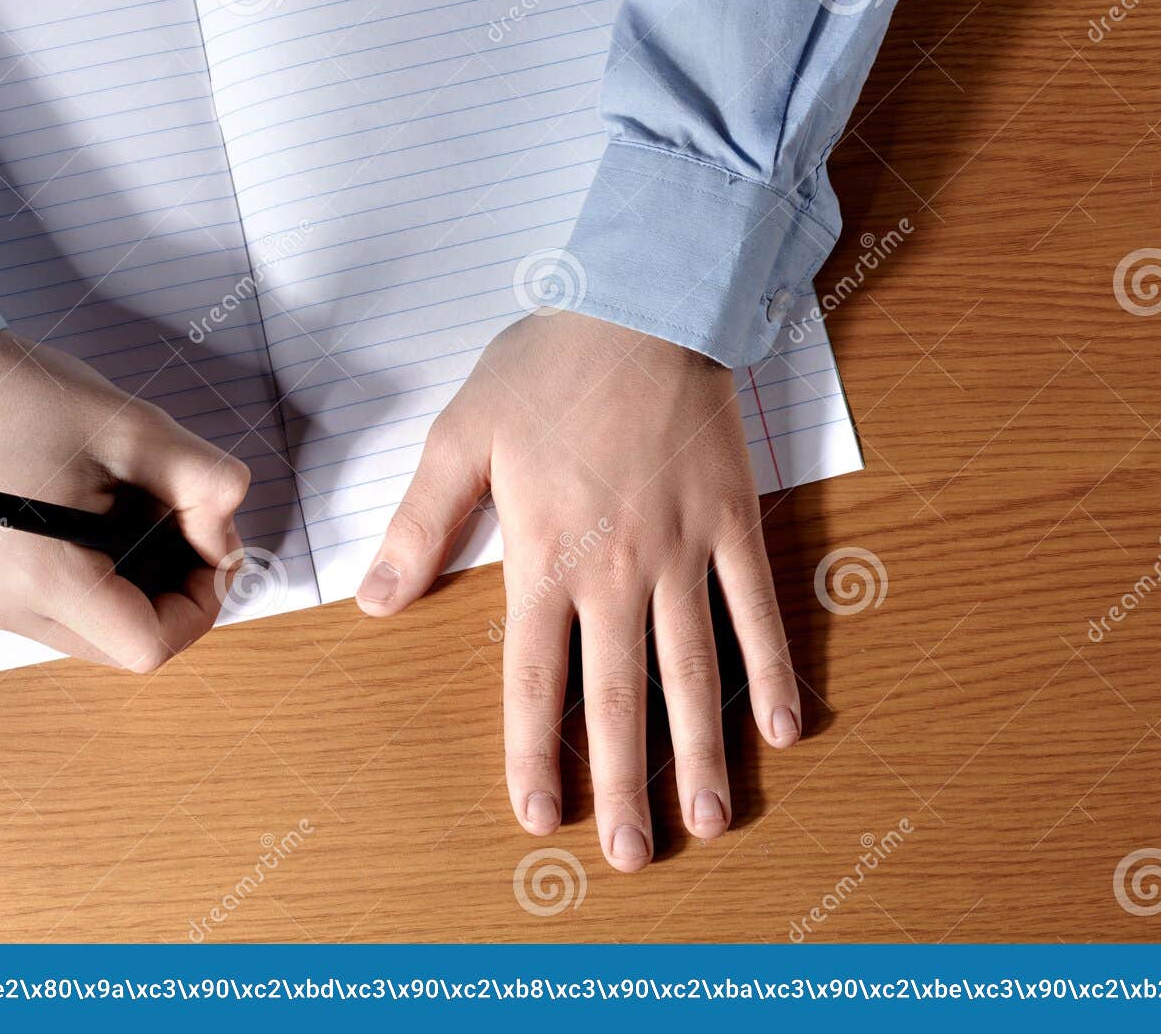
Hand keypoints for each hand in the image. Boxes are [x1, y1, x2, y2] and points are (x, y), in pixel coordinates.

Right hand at [0, 330, 249, 671]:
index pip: (148, 646)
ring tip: (136, 507)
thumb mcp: (137, 428)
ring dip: (140, 581)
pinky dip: (103, 573)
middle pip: (125, 643)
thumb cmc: (26, 393)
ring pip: (98, 629)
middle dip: (174, 590)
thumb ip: (205, 483)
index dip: (200, 607)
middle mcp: (6, 606)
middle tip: (183, 518)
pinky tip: (102, 514)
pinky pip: (65, 607)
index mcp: (42, 576)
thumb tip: (225, 536)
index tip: (211, 549)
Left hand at [356, 311, 800, 870]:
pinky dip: (773, 670)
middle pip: (618, 698)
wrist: (641, 303)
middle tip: (634, 857)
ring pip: (694, 671)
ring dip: (701, 752)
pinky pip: (757, 610)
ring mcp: (683, 551)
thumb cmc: (547, 368)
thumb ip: (422, 525)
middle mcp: (616, 570)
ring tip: (713, 821)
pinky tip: (783, 730)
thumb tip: (378, 603)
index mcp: (544, 556)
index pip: (533, 679)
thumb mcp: (461, 436)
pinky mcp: (733, 523)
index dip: (534, 753)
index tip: (540, 819)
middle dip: (622, 785)